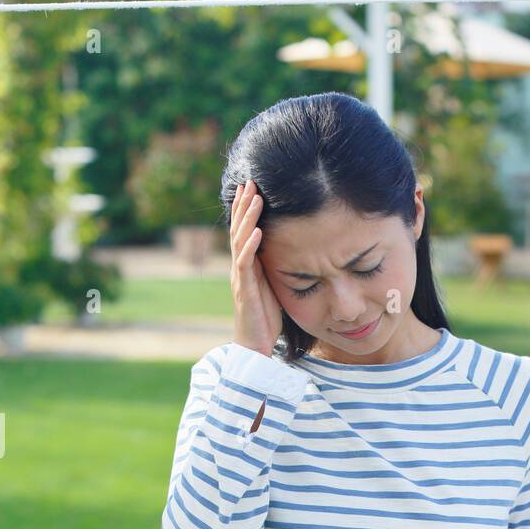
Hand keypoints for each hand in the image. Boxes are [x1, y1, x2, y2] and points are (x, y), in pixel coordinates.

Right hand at [230, 178, 282, 355]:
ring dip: (248, 219)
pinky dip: (250, 248)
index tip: (252, 187)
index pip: (245, 231)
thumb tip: (290, 249)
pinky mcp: (244, 291)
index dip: (247, 209)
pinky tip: (257, 233)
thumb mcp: (273, 285)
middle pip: (239, 230)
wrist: (255, 346)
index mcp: (247, 265)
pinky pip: (245, 266)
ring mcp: (240, 279)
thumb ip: (275, 267)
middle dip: (244, 205)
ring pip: (240, 242)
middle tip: (250, 182)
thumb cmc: (266, 318)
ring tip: (255, 199)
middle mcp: (240, 268)